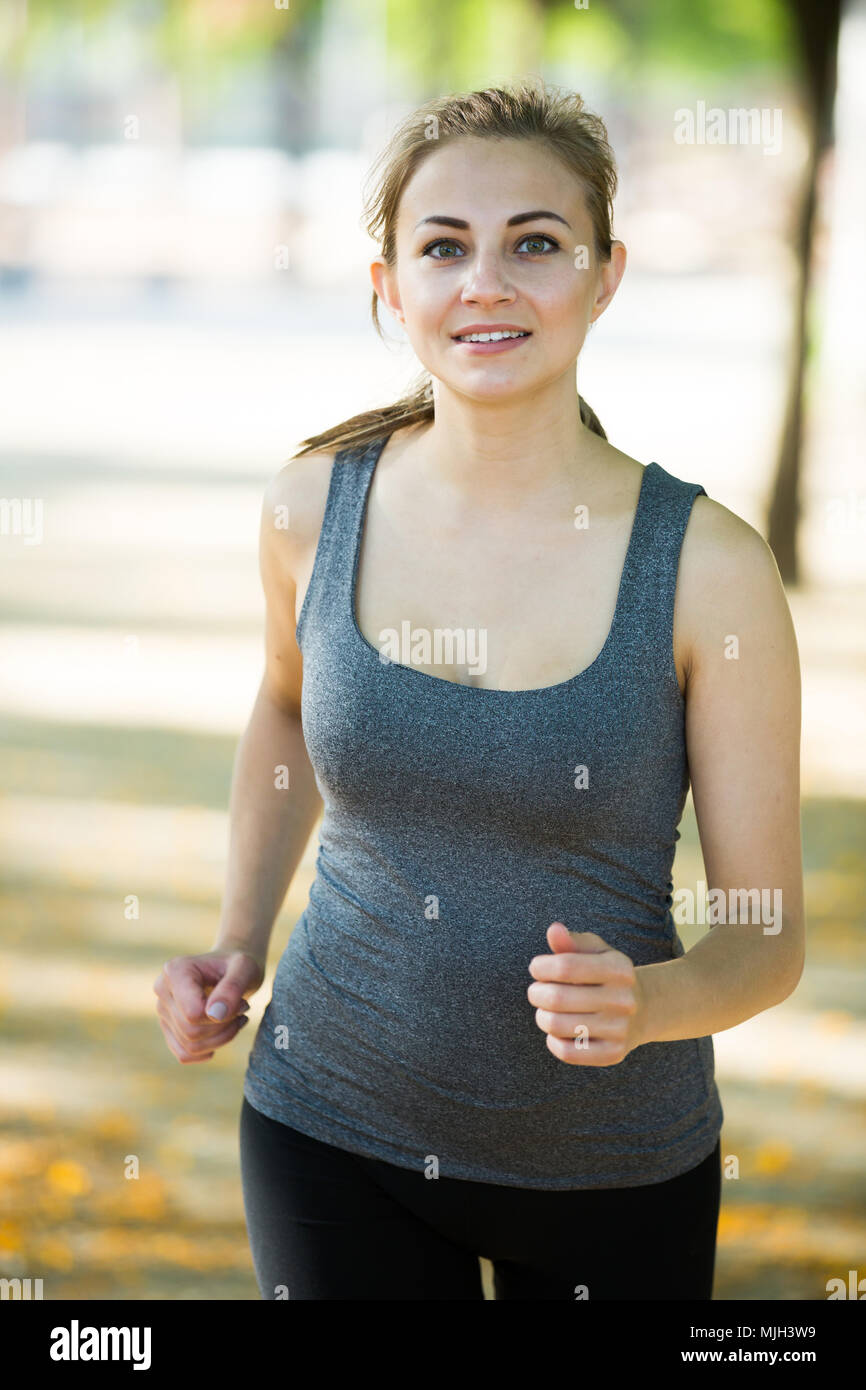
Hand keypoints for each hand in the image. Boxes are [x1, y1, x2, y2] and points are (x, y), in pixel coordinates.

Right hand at [153, 948, 264, 1063]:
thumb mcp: (246, 968)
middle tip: (243, 1009)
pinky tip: (224, 1031)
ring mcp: (163, 1010)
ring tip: (236, 1018)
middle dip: (224, 1026)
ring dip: (221, 1038)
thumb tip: (215, 1015)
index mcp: (175, 971)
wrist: (231, 969)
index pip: (193, 1013)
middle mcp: (162, 989)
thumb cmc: (238, 966)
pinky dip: (209, 1049)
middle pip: (191, 1031)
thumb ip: (232, 988)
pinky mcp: (168, 1028)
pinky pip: (185, 1054)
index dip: (223, 1016)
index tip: (241, 1002)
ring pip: (190, 1046)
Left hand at [527, 923, 643, 1065]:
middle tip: (537, 992)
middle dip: (536, 993)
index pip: (565, 967)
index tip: (537, 968)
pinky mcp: (613, 1053)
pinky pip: (567, 1052)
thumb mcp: (595, 952)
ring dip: (542, 1017)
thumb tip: (554, 930)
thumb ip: (571, 941)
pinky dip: (553, 1041)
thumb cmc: (606, 975)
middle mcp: (624, 1000)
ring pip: (557, 1026)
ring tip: (547, 1011)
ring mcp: (621, 1029)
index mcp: (619, 968)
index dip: (541, 967)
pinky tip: (558, 1032)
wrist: (643, 1010)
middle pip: (557, 998)